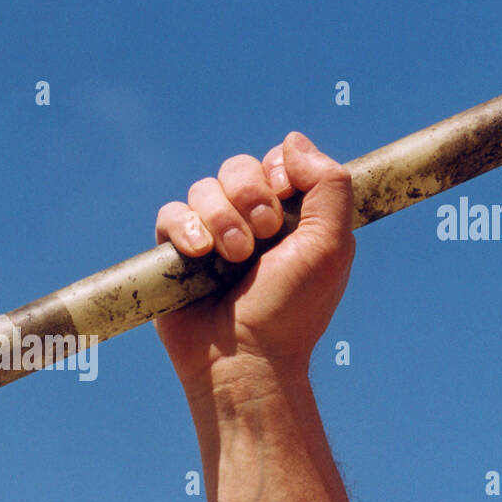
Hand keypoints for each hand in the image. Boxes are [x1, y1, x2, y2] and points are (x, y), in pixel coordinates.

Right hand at [154, 131, 354, 397]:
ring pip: (203, 188)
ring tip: (231, 259)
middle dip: (248, 195)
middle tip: (261, 238)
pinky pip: (170, 214)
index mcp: (290, 217)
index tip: (284, 205)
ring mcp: (211, 236)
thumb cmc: (292, 312)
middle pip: (237, 167)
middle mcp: (250, 222)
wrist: (245, 361)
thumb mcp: (331, 246)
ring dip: (220, 218)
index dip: (277, 173)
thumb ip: (328, 185)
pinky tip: (199, 255)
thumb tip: (292, 141)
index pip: (276, 161)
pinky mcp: (175, 254)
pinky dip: (184, 228)